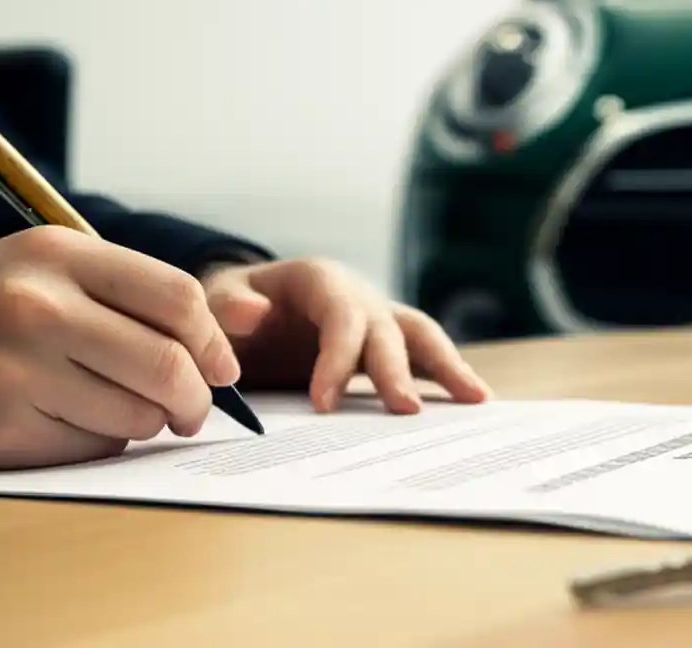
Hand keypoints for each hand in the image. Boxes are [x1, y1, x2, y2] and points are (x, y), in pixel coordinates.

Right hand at [0, 227, 241, 469]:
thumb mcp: (45, 272)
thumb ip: (134, 296)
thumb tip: (237, 340)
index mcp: (57, 254)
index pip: (178, 298)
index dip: (214, 342)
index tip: (222, 369)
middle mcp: (37, 305)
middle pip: (169, 364)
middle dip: (197, 400)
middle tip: (192, 412)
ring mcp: (15, 368)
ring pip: (138, 415)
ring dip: (143, 423)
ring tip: (103, 405)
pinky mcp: (0, 427)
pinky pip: (93, 447)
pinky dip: (96, 443)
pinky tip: (58, 421)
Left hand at [198, 258, 490, 413]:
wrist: (245, 311)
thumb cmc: (231, 308)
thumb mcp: (216, 300)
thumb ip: (228, 306)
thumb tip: (253, 314)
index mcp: (320, 281)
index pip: (340, 318)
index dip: (336, 359)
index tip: (323, 405)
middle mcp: (360, 297)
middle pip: (388, 330)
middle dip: (397, 370)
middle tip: (404, 410)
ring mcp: (380, 321)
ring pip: (421, 337)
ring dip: (447, 366)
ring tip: (475, 398)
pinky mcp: (388, 348)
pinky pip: (423, 359)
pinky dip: (447, 377)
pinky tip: (472, 401)